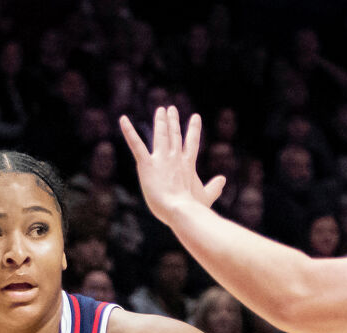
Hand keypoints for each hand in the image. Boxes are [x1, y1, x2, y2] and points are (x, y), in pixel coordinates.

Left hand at [117, 106, 225, 227]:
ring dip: (160, 122)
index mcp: (187, 165)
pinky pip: (136, 145)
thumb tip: (223, 180)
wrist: (181, 210)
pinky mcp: (146, 164)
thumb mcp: (206, 196)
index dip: (193, 129)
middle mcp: (175, 158)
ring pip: (160, 135)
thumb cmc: (193, 207)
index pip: (192, 143)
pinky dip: (129, 132)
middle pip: (174, 135)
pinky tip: (123, 120)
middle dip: (172, 122)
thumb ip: (214, 187)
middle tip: (170, 109)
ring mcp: (161, 159)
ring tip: (160, 110)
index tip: (195, 116)